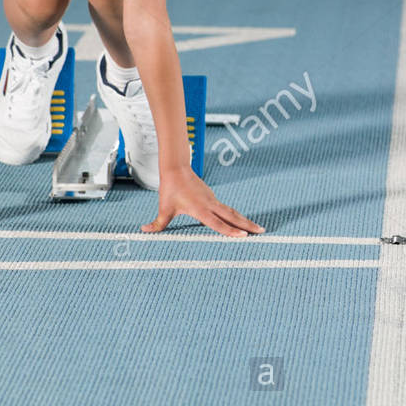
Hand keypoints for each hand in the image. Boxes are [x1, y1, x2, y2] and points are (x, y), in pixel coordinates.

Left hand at [144, 168, 264, 235]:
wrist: (176, 168)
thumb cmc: (171, 188)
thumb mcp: (164, 208)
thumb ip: (158, 223)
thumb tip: (144, 231)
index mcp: (200, 209)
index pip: (217, 223)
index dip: (230, 231)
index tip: (244, 236)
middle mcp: (210, 204)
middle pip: (232, 216)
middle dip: (247, 225)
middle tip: (261, 232)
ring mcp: (213, 200)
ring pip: (232, 212)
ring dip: (245, 220)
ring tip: (258, 229)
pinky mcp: (213, 198)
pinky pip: (227, 209)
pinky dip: (236, 216)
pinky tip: (243, 223)